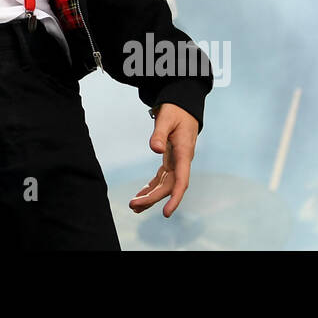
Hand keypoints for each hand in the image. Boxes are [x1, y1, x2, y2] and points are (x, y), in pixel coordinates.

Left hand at [128, 102, 196, 217]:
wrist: (184, 105)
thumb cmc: (176, 110)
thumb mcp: (166, 118)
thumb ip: (159, 133)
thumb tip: (155, 150)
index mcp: (184, 153)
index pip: (181, 181)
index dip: (175, 198)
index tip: (166, 213)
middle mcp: (182, 161)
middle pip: (169, 186)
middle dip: (152, 198)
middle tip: (133, 205)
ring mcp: (177, 161)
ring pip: (165, 184)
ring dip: (151, 196)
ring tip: (134, 206)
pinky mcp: (171, 160)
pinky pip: (162, 178)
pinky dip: (151, 186)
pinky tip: (141, 195)